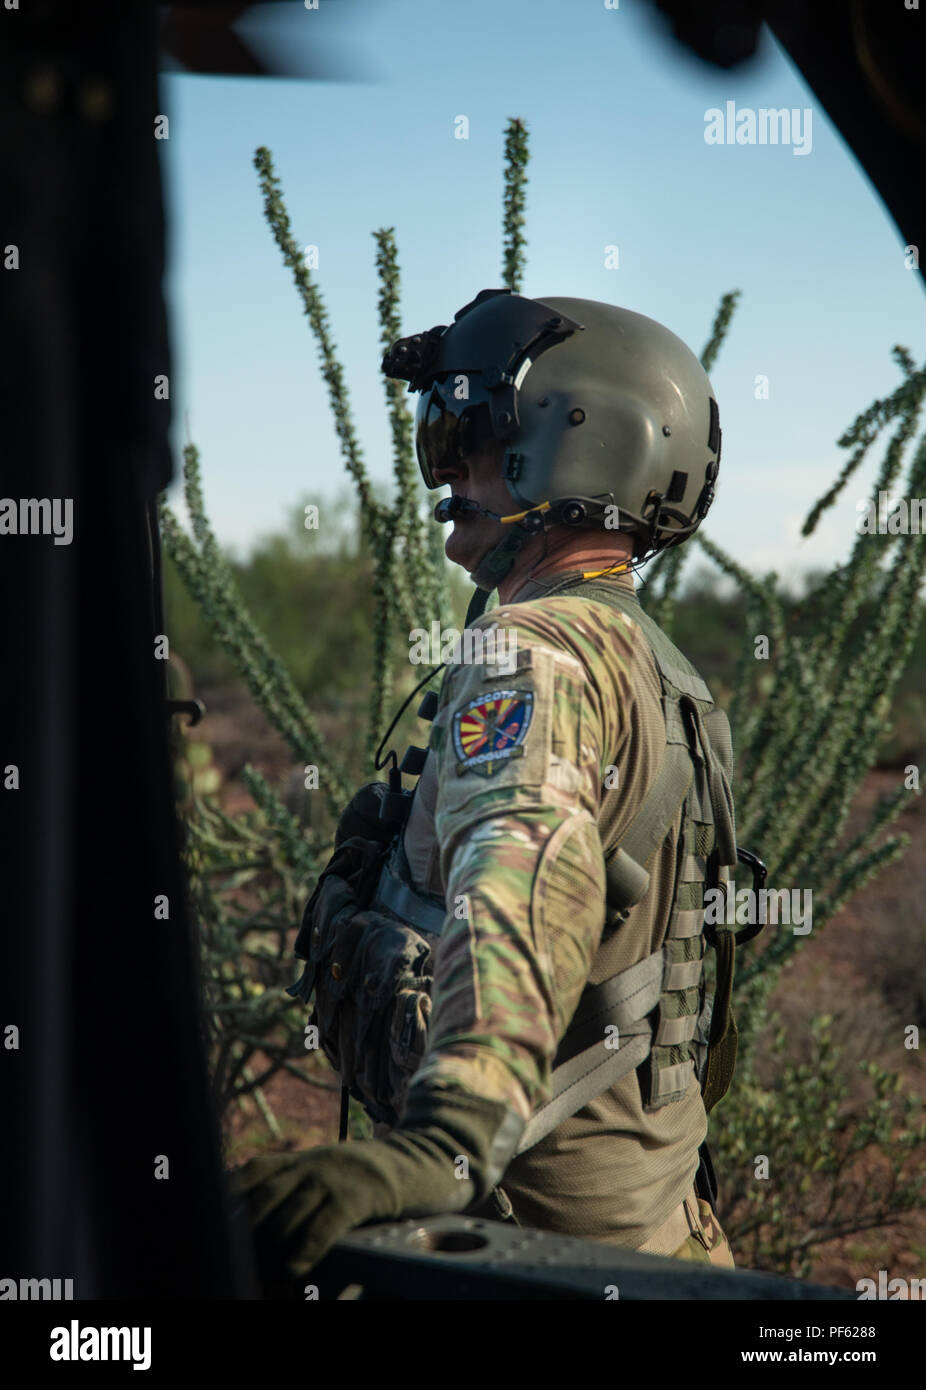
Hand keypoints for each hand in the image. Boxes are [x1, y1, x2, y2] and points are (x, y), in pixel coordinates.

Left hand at [227, 1143, 396, 1296]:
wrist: (411, 1163)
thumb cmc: (355, 1179)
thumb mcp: (318, 1169)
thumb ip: (284, 1185)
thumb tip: (240, 1217)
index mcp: (295, 1159)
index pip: (249, 1175)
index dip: (228, 1200)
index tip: (212, 1228)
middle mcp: (308, 1165)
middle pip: (263, 1199)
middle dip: (245, 1234)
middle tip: (233, 1262)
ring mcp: (332, 1178)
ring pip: (289, 1216)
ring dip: (272, 1252)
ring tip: (262, 1279)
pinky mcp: (356, 1195)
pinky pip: (324, 1224)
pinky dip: (306, 1247)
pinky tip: (294, 1268)